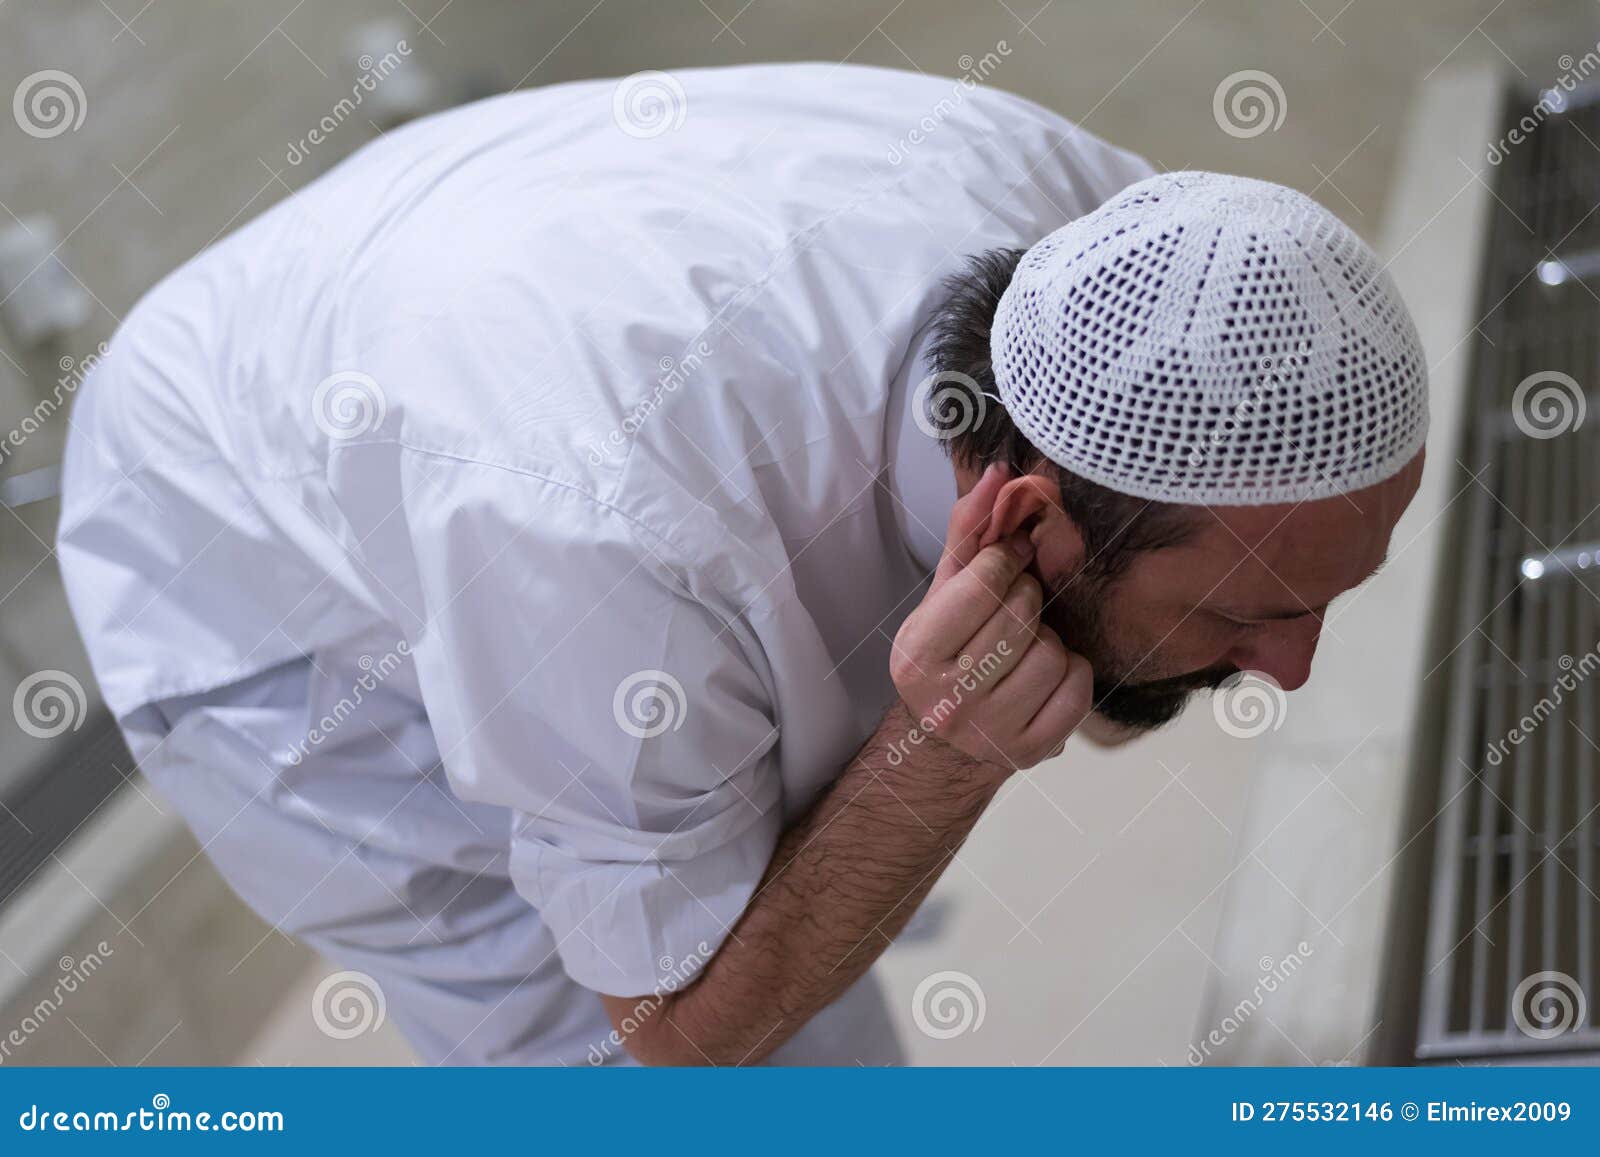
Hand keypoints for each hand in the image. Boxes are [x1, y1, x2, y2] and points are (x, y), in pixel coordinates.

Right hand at [889, 464, 1093, 769]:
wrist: (946, 741)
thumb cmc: (949, 650)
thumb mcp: (945, 592)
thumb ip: (970, 532)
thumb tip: (1002, 472)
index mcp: (916, 655)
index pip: (984, 584)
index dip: (1006, 562)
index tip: (1008, 563)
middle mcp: (947, 700)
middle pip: (1022, 616)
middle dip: (1027, 599)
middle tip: (1016, 607)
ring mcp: (990, 733)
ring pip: (1053, 654)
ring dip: (1049, 641)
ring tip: (1027, 647)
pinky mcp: (1031, 752)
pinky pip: (1078, 690)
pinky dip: (1072, 673)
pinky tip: (1047, 674)